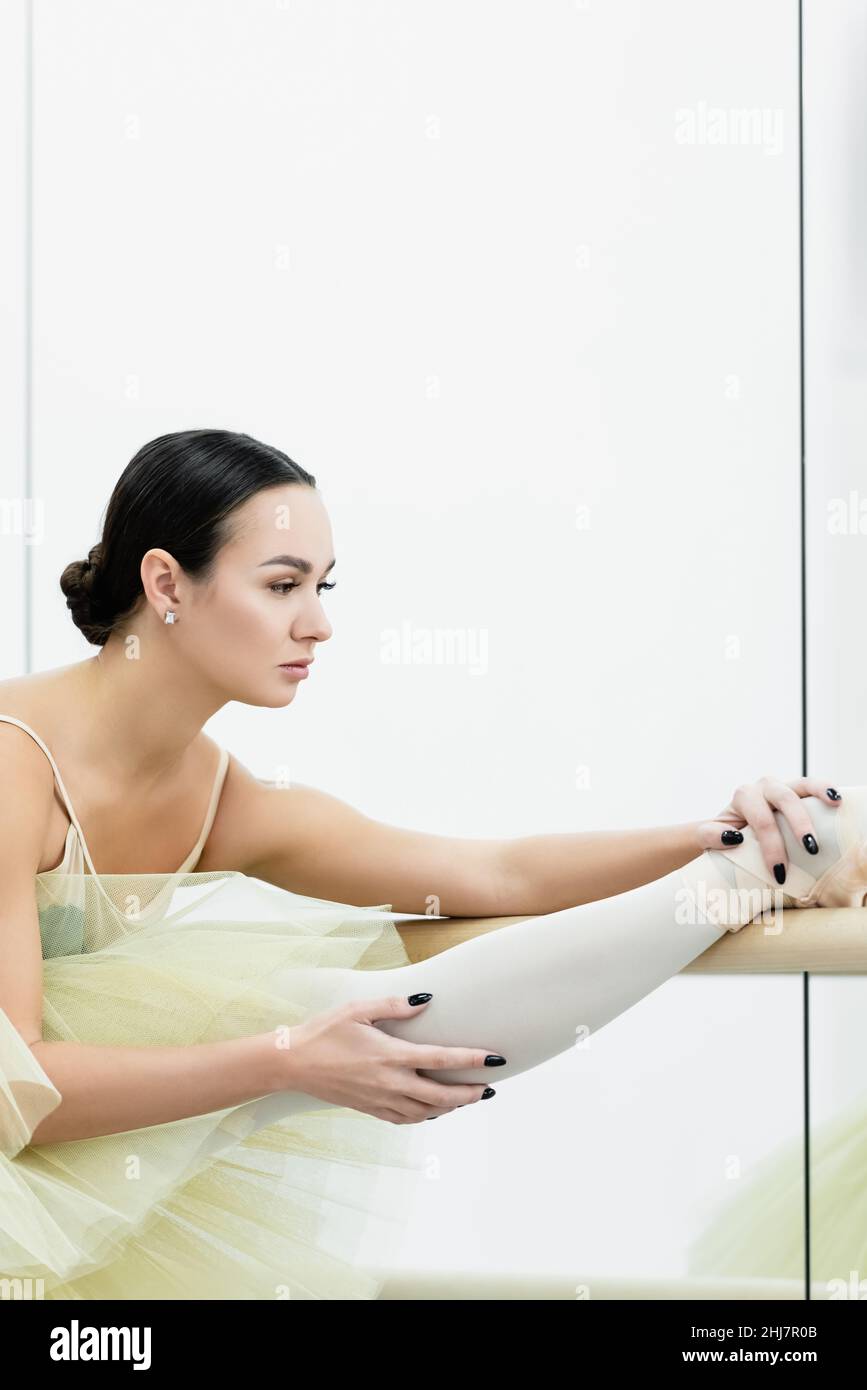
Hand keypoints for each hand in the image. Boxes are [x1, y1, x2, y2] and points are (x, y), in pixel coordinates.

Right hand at [271, 994, 496, 1124]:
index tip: (495, 1059)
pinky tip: (433, 1110)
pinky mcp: (370, 1109)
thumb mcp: (357, 1010)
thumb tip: (425, 1000)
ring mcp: (380, 1100)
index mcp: (390, 1055)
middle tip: (491, 1089)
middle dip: (470, 1093)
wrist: (293, 1064)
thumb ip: (393, 1006)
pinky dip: (426, 1116)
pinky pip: (406, 1119)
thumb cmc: (324, 1032)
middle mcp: (390, 1083)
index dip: (472, 1060)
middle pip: (442, 1095)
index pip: (442, 1059)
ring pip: (426, 1112)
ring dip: (451, 1107)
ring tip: (469, 1099)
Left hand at [696, 776, 841, 879]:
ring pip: (801, 784)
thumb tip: (731, 838)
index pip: (761, 820)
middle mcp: (762, 787)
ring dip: (818, 794)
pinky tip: (836, 798)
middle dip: (798, 823)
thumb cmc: (721, 836)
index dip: (772, 846)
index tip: (779, 872)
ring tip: (834, 804)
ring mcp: (781, 786)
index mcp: (743, 796)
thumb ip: (709, 835)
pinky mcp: (796, 792)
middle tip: (811, 848)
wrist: (728, 828)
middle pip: (783, 799)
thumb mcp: (706, 837)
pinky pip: (812, 786)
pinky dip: (824, 789)